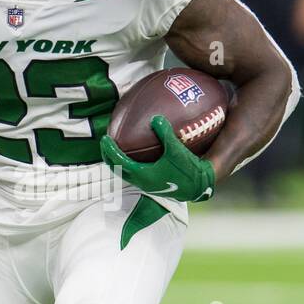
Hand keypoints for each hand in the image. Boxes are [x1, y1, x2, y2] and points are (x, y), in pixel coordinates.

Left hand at [100, 116, 215, 202]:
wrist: (198, 186)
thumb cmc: (188, 170)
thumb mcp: (177, 151)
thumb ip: (165, 134)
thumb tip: (155, 118)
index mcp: (143, 174)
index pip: (119, 162)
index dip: (110, 150)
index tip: (105, 138)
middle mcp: (141, 181)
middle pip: (117, 169)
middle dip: (108, 156)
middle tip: (105, 142)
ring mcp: (146, 184)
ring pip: (125, 172)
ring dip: (118, 161)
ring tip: (116, 148)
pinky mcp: (152, 183)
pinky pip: (134, 172)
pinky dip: (129, 162)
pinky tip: (136, 153)